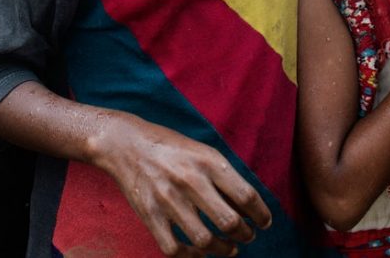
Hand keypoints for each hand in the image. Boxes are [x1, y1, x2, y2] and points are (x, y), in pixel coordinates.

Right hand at [89, 113, 270, 255]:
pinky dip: (192, 256)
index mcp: (208, 161)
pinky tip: (200, 252)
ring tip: (229, 248)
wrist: (125, 143)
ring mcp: (167, 200)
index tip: (264, 223)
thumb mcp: (202, 151)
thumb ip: (225, 176)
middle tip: (247, 236)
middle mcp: (189, 180)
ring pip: (205, 241)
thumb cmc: (170, 147)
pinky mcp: (149, 215)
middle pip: (229, 222)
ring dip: (223, 249)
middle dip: (245, 234)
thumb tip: (250, 208)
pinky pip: (175, 249)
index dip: (261, 215)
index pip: (246, 196)